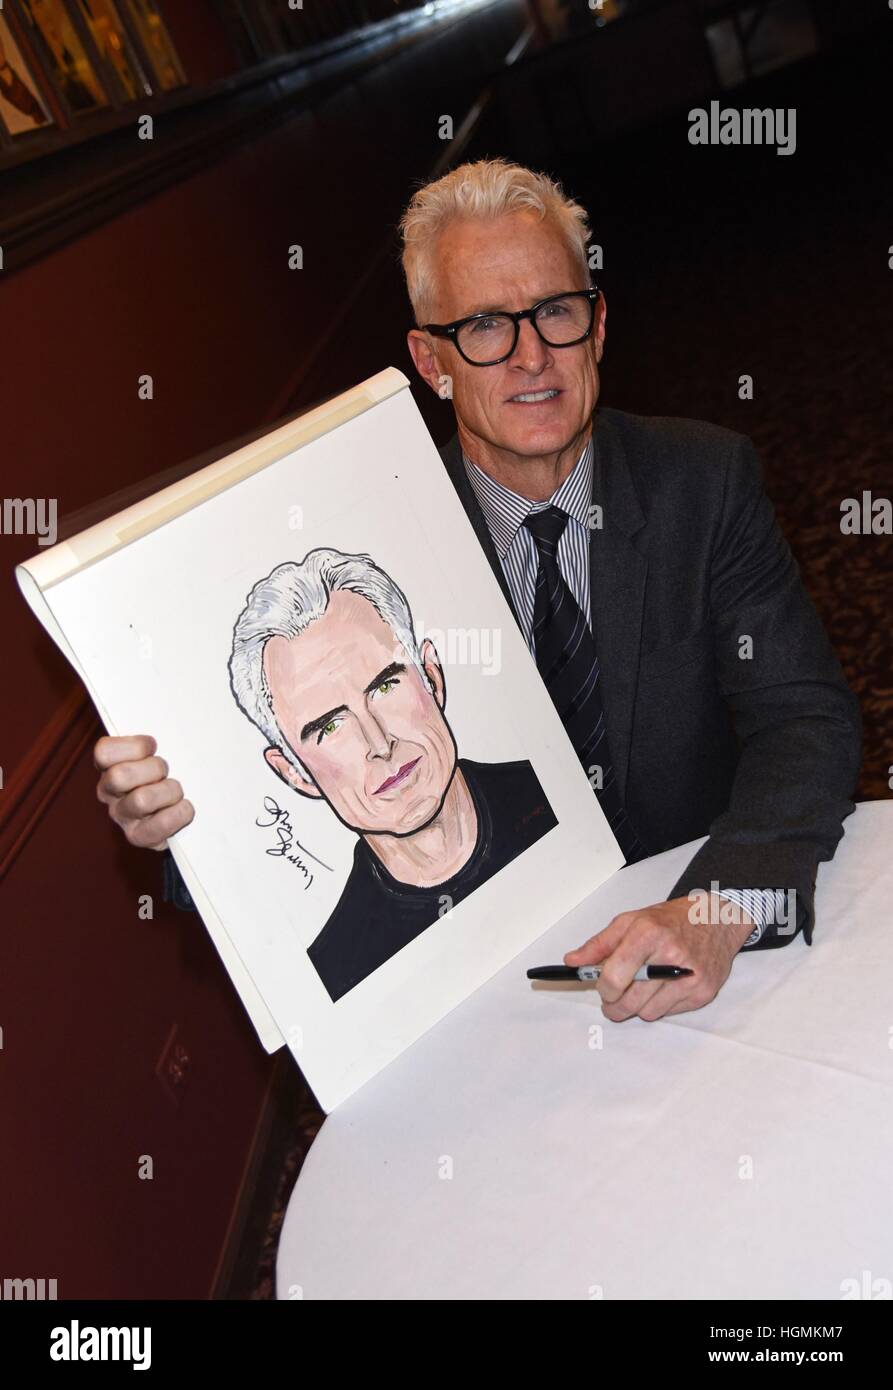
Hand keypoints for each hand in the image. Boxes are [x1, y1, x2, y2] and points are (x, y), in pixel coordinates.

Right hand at [94, 734, 193, 849]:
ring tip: (176, 792)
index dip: (134, 746)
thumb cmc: (166, 775)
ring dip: (168, 791)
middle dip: (154, 769)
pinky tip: (184, 808)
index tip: (154, 746)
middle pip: (120, 776)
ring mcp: (122, 816)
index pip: (103, 751)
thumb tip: (176, 720)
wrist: (177, 813)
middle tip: (166, 772)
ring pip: (141, 800)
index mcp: (109, 766)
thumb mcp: (156, 753)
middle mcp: (109, 792)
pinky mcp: (139, 836)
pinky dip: (179, 814)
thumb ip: (153, 743)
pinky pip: (159, 825)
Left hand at [564, 894, 755, 1021]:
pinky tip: (664, 987)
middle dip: (615, 1006)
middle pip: (630, 1001)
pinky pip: (670, 1013)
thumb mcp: (631, 921)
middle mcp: (671, 955)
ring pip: (648, 1013)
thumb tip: (573, 961)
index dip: (603, 989)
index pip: (614, 976)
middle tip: (613, 999)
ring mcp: (689, 977)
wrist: (717, 920)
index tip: (602, 988)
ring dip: (639, 1006)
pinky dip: (661, 1004)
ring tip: (642, 988)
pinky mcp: (703, 992)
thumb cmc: (671, 920)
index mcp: (648, 934)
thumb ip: (599, 944)